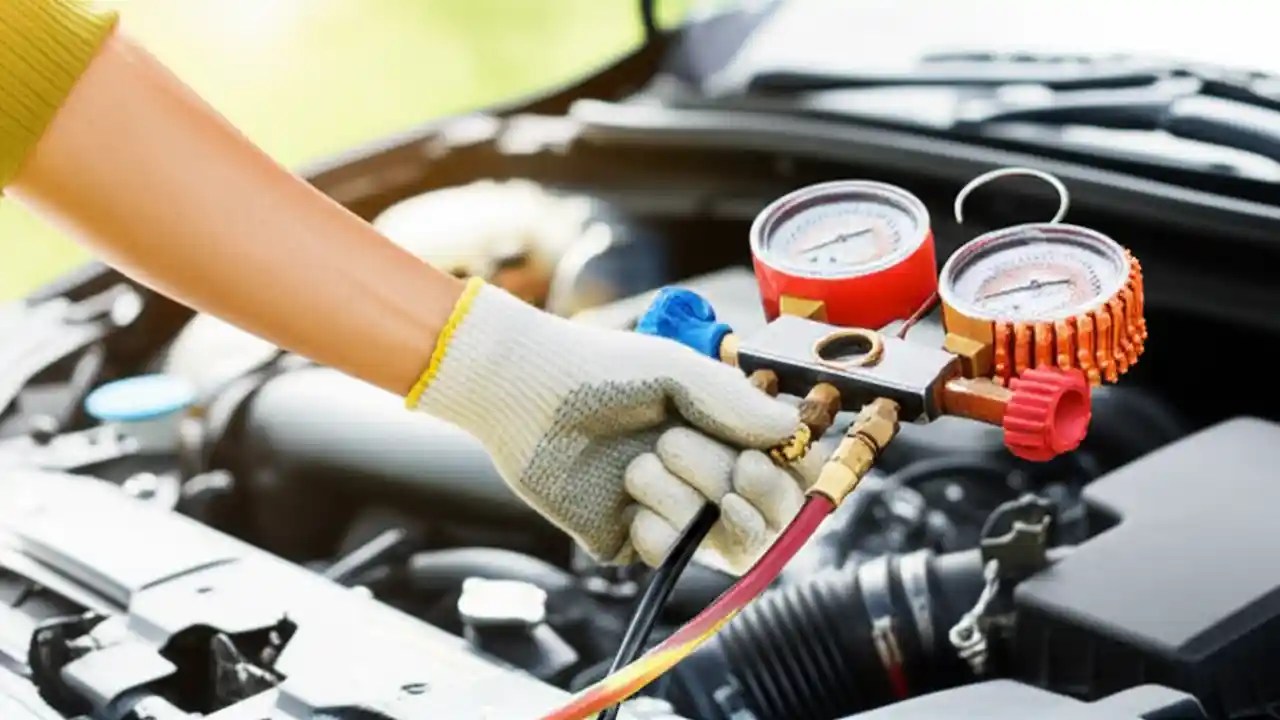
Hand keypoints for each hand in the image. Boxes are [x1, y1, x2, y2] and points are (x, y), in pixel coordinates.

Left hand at [409, 280, 801, 562]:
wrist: (526, 393)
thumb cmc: (601, 371)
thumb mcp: (677, 372)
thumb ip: (735, 403)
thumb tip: (791, 431)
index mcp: (727, 430)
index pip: (791, 470)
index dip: (790, 478)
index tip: (757, 461)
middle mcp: (709, 473)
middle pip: (767, 516)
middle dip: (730, 486)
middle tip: (685, 448)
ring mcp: (675, 509)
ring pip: (721, 539)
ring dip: (686, 500)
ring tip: (639, 464)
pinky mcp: (634, 539)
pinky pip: (673, 555)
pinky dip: (657, 527)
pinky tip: (625, 497)